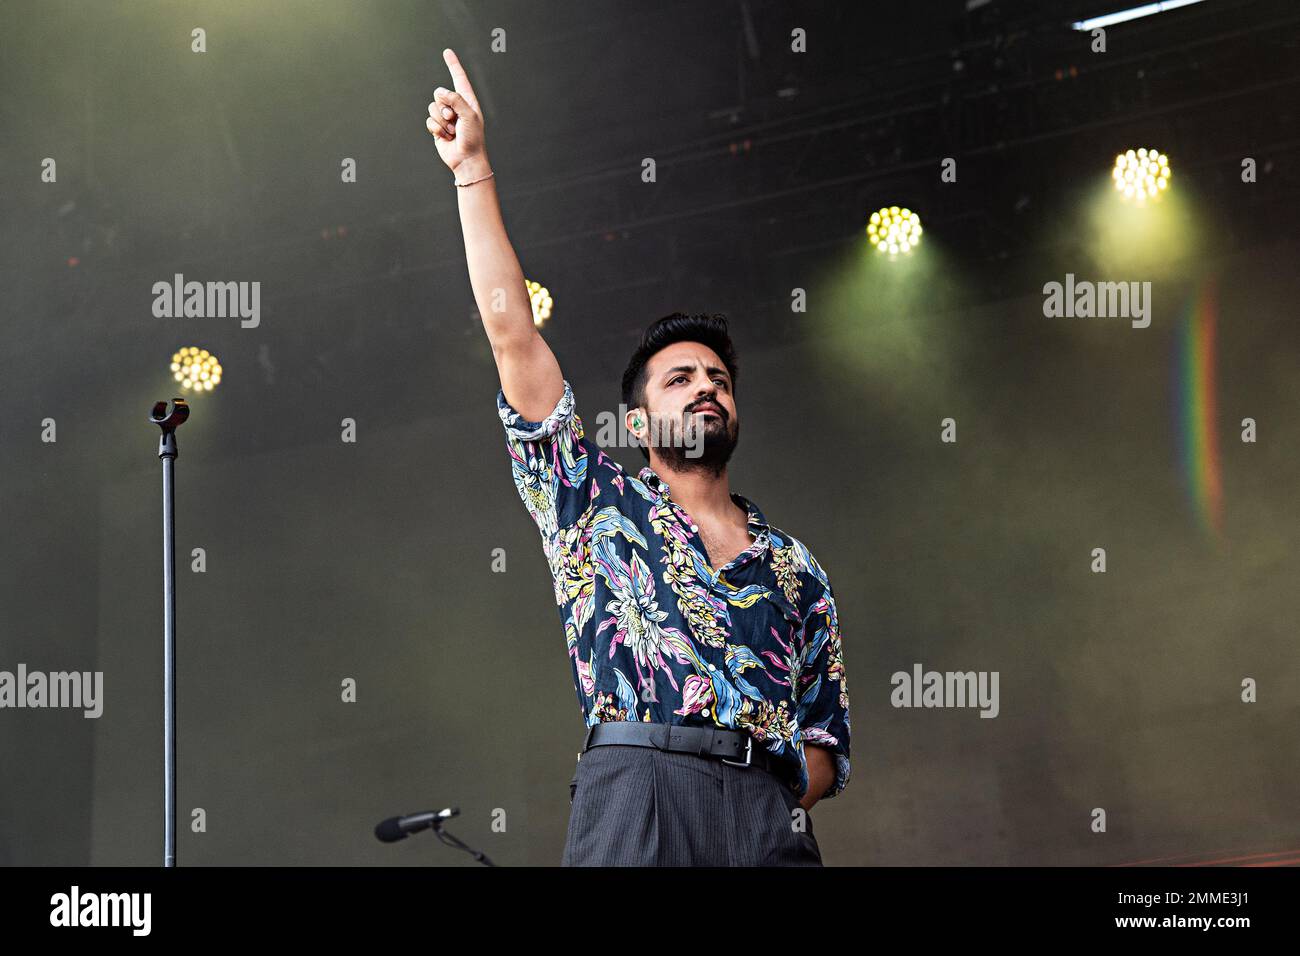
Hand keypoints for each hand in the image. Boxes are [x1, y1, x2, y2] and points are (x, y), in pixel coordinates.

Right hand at [427, 48, 486, 173]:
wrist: (466, 160)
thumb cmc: (473, 139)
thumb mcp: (469, 115)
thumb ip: (455, 99)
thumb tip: (440, 91)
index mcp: (467, 101)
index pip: (459, 78)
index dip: (453, 65)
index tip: (447, 52)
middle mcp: (455, 107)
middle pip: (439, 93)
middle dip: (444, 107)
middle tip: (454, 120)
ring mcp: (445, 117)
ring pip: (432, 107)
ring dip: (441, 121)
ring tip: (452, 131)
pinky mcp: (437, 128)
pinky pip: (429, 121)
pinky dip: (436, 129)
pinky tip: (446, 137)